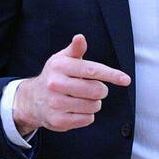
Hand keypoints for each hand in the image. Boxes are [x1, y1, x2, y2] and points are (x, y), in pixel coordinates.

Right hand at [12, 34, 130, 134]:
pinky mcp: (58, 120)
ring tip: (82, 99)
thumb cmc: (55, 76)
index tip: (126, 80)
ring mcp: (56, 103)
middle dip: (100, 90)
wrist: (32, 99)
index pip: (92, 70)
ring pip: (93, 106)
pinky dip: (87, 115)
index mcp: (59, 66)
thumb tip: (80, 37)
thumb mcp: (62, 59)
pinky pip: (87, 119)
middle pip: (96, 90)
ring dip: (94, 103)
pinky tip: (76, 110)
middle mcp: (56, 84)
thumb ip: (75, 49)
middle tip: (93, 89)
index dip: (111, 75)